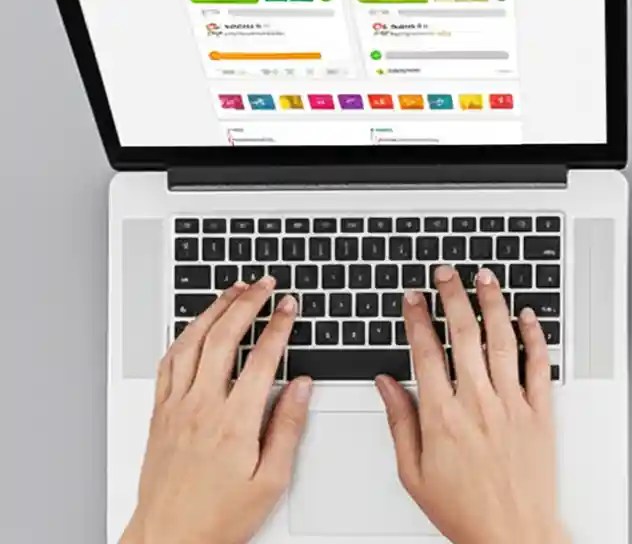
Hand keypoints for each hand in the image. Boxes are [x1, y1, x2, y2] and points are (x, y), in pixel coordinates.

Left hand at [121, 277, 312, 543]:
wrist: (169, 538)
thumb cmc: (218, 518)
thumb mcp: (271, 480)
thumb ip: (288, 427)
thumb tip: (300, 386)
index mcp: (234, 423)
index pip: (262, 358)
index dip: (279, 325)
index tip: (289, 306)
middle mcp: (201, 408)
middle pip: (224, 338)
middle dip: (247, 304)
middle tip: (264, 286)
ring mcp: (175, 408)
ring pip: (192, 343)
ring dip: (213, 311)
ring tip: (232, 292)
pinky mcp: (159, 415)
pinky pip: (168, 364)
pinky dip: (183, 337)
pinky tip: (195, 328)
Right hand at [376, 265, 567, 543]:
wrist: (512, 534)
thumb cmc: (464, 510)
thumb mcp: (414, 473)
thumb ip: (400, 423)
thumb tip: (387, 384)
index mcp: (442, 417)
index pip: (426, 352)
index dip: (417, 318)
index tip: (413, 297)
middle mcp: (478, 404)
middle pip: (464, 335)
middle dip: (453, 297)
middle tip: (446, 274)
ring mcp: (512, 405)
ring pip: (502, 341)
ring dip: (492, 304)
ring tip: (485, 279)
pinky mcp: (540, 414)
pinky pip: (538, 366)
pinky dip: (534, 337)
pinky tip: (528, 316)